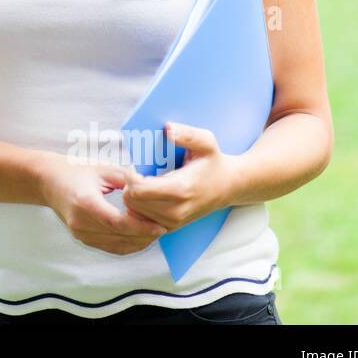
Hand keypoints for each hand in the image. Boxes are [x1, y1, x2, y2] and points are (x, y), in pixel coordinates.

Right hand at [46, 156, 167, 255]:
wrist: (49, 181)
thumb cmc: (76, 171)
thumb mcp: (103, 169)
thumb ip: (127, 180)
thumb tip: (152, 188)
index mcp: (85, 203)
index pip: (118, 223)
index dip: (141, 227)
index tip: (160, 226)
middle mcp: (81, 222)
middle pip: (119, 237)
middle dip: (145, 235)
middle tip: (164, 228)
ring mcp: (80, 233)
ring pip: (117, 246)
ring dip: (139, 242)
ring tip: (155, 232)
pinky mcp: (83, 239)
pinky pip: (111, 247)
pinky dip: (128, 245)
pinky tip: (141, 237)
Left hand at [122, 122, 238, 231]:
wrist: (229, 187)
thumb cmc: (214, 162)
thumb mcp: (206, 142)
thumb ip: (186, 134)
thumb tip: (168, 129)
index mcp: (181, 189)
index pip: (138, 190)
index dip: (129, 176)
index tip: (134, 166)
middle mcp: (176, 210)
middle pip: (132, 201)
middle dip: (129, 184)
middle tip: (137, 172)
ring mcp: (173, 222)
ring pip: (134, 211)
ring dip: (132, 195)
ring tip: (143, 181)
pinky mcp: (170, 228)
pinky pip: (141, 220)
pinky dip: (138, 207)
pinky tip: (147, 194)